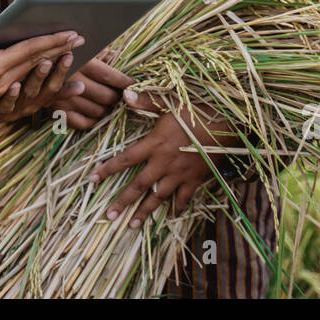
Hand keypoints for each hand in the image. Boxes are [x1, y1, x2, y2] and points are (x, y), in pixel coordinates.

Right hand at [0, 5, 82, 111]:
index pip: (30, 52)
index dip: (53, 41)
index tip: (73, 32)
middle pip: (36, 64)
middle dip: (60, 51)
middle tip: (82, 38)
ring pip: (31, 76)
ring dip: (52, 64)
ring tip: (70, 54)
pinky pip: (22, 87)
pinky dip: (37, 78)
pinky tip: (47, 73)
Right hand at [49, 49, 135, 130]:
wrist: (29, 67)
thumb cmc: (58, 52)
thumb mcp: (79, 47)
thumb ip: (98, 52)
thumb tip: (115, 57)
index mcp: (82, 63)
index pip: (111, 77)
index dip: (125, 82)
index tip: (133, 83)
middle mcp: (74, 82)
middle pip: (107, 97)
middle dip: (118, 96)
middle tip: (121, 94)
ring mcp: (65, 99)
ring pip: (98, 111)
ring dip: (107, 109)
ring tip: (109, 102)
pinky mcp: (57, 112)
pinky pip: (83, 123)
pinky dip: (93, 120)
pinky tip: (95, 113)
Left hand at [88, 90, 237, 227]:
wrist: (228, 125)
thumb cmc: (198, 110)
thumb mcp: (171, 102)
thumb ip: (146, 100)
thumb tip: (124, 94)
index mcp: (155, 144)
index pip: (126, 159)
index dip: (108, 169)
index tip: (92, 179)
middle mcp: (164, 163)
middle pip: (139, 185)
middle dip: (123, 201)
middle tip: (109, 216)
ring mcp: (180, 174)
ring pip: (159, 197)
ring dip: (145, 211)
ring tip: (132, 225)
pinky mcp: (195, 180)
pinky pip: (183, 198)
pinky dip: (176, 208)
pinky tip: (170, 216)